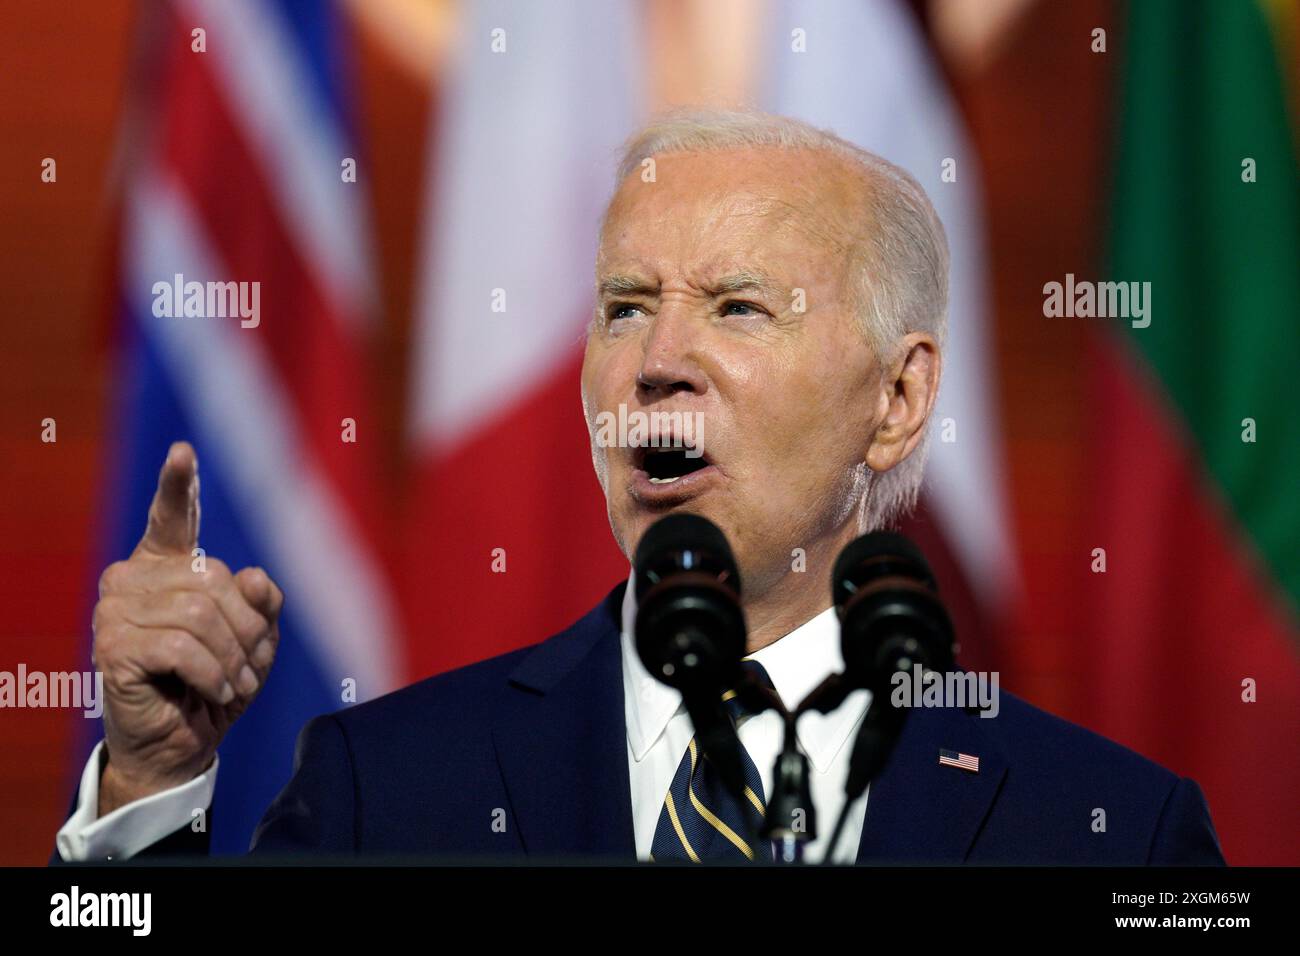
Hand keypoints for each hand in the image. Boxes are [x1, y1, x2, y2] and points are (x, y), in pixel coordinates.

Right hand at [91, 441, 282, 814]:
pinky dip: (213, 673)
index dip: (177, 485)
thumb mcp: (256, 639)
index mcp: (164, 567)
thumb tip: (255, 576)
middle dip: (247, 628)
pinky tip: (215, 691)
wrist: (184, 743)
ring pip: (200, 615)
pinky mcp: (113, 648)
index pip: (171, 517)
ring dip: (234, 657)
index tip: (184, 451)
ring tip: (236, 684)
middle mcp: (131, 579)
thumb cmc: (218, 683)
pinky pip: (183, 648)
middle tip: (251, 666)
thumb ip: (261, 603)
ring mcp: (115, 612)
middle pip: (212, 580)